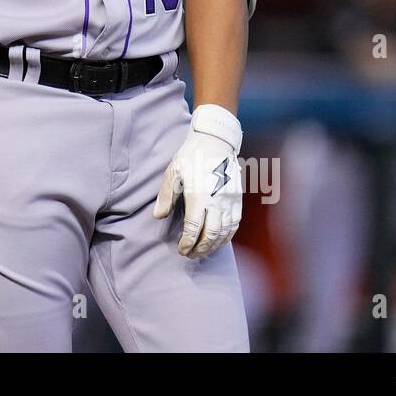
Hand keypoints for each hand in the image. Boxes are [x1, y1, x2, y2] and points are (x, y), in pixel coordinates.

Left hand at [152, 104, 242, 258]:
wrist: (216, 141)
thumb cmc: (191, 155)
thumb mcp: (173, 172)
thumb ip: (165, 196)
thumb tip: (158, 216)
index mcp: (199, 195)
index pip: (194, 228)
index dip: (188, 242)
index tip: (182, 249)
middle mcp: (217, 200)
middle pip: (211, 234)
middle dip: (200, 248)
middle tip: (191, 255)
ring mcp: (230, 200)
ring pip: (225, 232)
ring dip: (214, 245)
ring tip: (204, 252)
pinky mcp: (238, 198)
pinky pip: (235, 224)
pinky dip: (228, 236)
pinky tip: (220, 241)